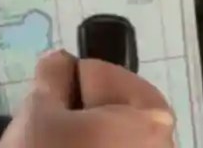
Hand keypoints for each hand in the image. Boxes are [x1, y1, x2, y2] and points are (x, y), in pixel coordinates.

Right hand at [0, 51, 174, 147]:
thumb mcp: (37, 111)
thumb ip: (51, 75)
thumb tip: (60, 62)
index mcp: (148, 114)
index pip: (97, 72)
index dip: (65, 87)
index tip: (50, 110)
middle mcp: (165, 144)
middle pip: (114, 106)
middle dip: (81, 113)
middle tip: (53, 134)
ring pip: (117, 138)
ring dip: (89, 140)